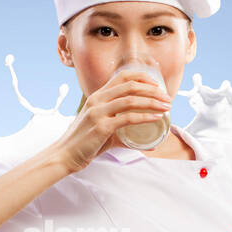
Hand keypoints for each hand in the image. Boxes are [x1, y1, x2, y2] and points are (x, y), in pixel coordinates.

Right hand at [53, 70, 171, 172]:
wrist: (64, 155)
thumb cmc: (84, 143)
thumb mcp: (104, 131)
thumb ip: (124, 133)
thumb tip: (148, 143)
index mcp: (97, 96)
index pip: (122, 76)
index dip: (142, 77)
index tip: (157, 84)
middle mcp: (97, 100)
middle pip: (130, 86)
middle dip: (153, 90)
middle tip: (167, 98)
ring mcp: (98, 113)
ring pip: (131, 100)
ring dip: (152, 102)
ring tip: (166, 107)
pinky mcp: (101, 127)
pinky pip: (128, 118)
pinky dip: (145, 117)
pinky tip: (156, 118)